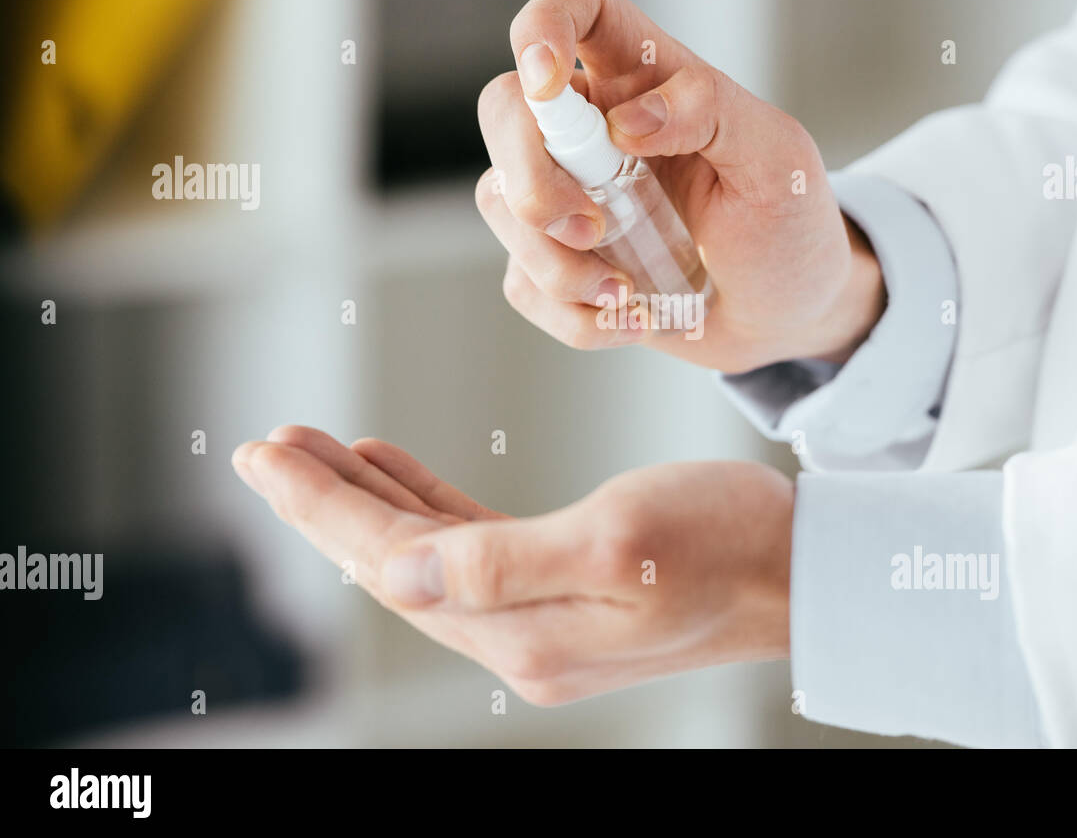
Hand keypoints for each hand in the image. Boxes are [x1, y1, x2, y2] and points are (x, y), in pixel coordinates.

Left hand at [233, 426, 793, 704]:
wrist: (804, 569)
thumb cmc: (728, 543)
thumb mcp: (615, 544)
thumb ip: (496, 567)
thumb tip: (389, 573)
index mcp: (522, 632)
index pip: (392, 564)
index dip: (323, 507)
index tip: (265, 455)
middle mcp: (520, 636)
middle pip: (395, 562)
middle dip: (327, 502)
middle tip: (268, 447)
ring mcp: (541, 616)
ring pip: (426, 552)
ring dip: (369, 499)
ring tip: (315, 449)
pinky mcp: (564, 586)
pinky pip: (471, 546)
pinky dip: (426, 504)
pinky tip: (395, 469)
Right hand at [477, 0, 883, 373]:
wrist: (787, 312)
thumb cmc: (787, 224)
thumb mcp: (777, 159)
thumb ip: (712, 112)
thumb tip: (628, 120)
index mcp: (644, 77)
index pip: (575, 6)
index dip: (542, 26)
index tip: (548, 82)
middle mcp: (593, 126)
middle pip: (505, 109)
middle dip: (530, 180)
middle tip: (593, 230)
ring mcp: (568, 193)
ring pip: (501, 203)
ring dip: (557, 266)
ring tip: (629, 295)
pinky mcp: (559, 259)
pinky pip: (524, 283)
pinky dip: (576, 315)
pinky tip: (633, 315)